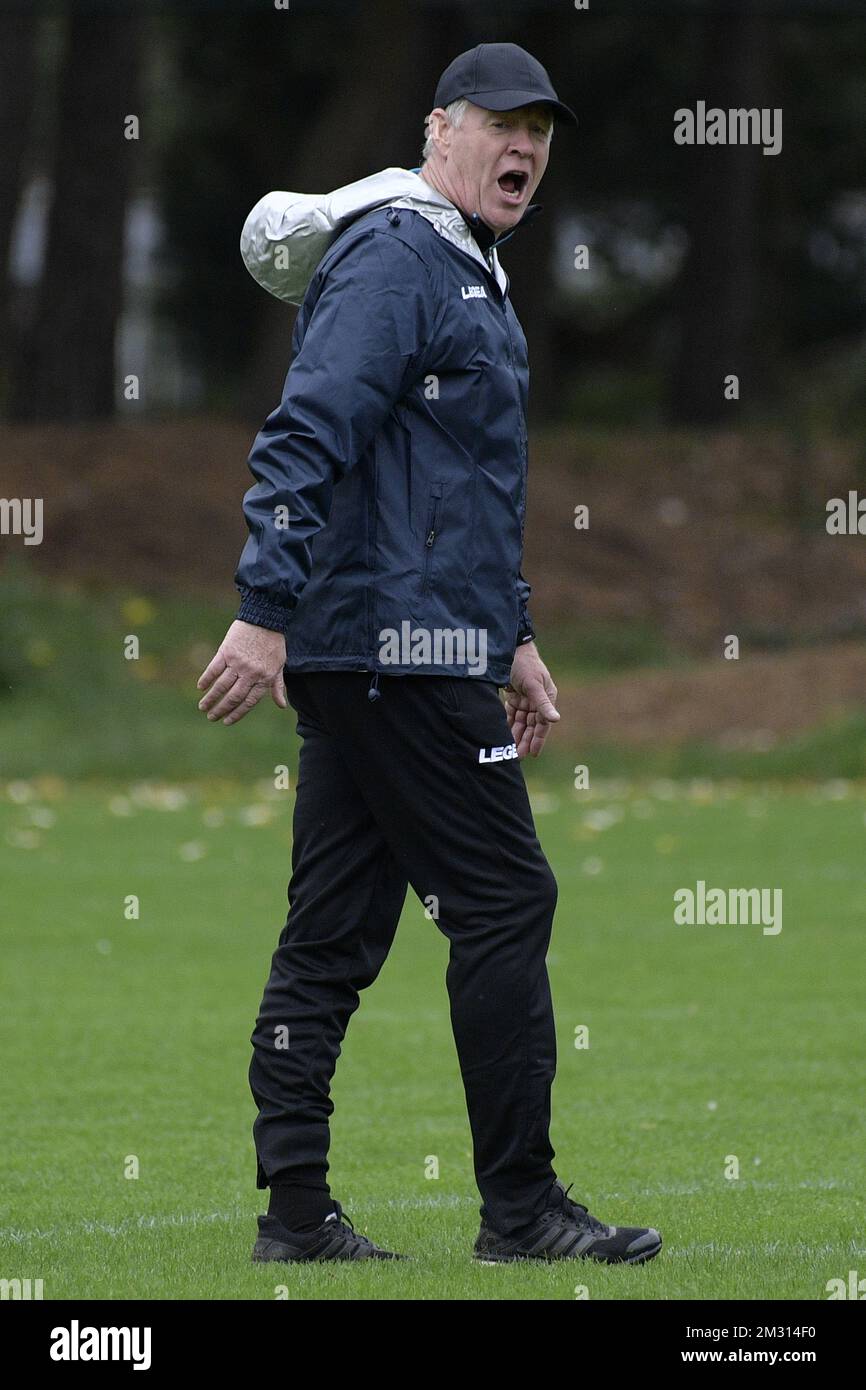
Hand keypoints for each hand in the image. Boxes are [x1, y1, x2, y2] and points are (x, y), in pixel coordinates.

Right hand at [196, 620, 287, 725]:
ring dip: (211, 698)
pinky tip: (201, 687)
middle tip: (211, 717)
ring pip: (221, 686)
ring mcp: (238, 663)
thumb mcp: (279, 666)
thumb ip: (277, 686)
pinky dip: (206, 679)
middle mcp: (250, 674)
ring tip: (202, 707)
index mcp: (264, 679)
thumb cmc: (273, 644)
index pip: (248, 702)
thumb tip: (282, 705)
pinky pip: (214, 669)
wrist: (265, 619)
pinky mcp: (226, 652)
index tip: (227, 721)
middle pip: (233, 697)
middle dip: (221, 709)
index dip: (237, 714)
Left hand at [504, 641, 559, 757]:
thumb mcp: (534, 685)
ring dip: (516, 736)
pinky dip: (508, 726)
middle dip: (524, 741)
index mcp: (547, 698)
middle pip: (531, 726)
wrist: (509, 649)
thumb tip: (556, 719)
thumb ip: (543, 704)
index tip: (532, 754)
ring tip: (509, 750)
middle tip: (517, 756)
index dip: (538, 739)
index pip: (543, 724)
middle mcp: (537, 701)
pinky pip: (511, 716)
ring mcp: (525, 700)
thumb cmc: (526, 664)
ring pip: (521, 723)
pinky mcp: (514, 698)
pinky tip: (503, 736)